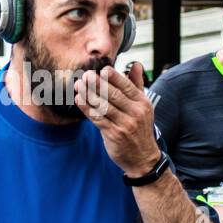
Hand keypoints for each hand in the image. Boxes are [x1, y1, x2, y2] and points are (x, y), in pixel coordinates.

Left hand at [73, 63, 157, 177]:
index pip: (126, 86)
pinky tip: (78, 100)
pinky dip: (87, 108)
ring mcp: (124, 124)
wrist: (143, 158)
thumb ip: (137, 84)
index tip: (102, 69)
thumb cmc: (140, 128)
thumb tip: (136, 64)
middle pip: (113, 94)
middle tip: (86, 74)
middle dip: (98, 83)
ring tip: (78, 85)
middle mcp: (135, 113)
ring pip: (103, 106)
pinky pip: (97, 118)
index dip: (113, 77)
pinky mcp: (114, 134)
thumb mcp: (143, 106)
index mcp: (142, 103)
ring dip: (89, 94)